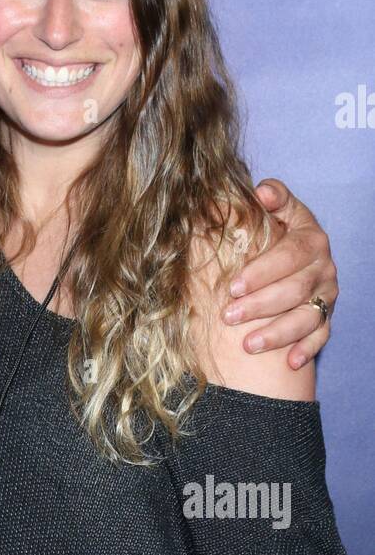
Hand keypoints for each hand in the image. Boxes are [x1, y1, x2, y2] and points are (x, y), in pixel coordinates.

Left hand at [221, 179, 337, 369]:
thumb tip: (261, 192)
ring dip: (278, 333)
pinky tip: (291, 362)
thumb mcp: (277, 209)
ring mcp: (327, 295)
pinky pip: (321, 336)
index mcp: (311, 239)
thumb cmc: (275, 230)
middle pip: (295, 290)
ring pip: (307, 317)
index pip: (290, 255)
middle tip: (229, 316)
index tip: (233, 286)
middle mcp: (324, 268)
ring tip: (249, 345)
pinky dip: (307, 350)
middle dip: (261, 305)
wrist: (292, 254)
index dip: (262, 271)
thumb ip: (271, 197)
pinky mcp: (327, 317)